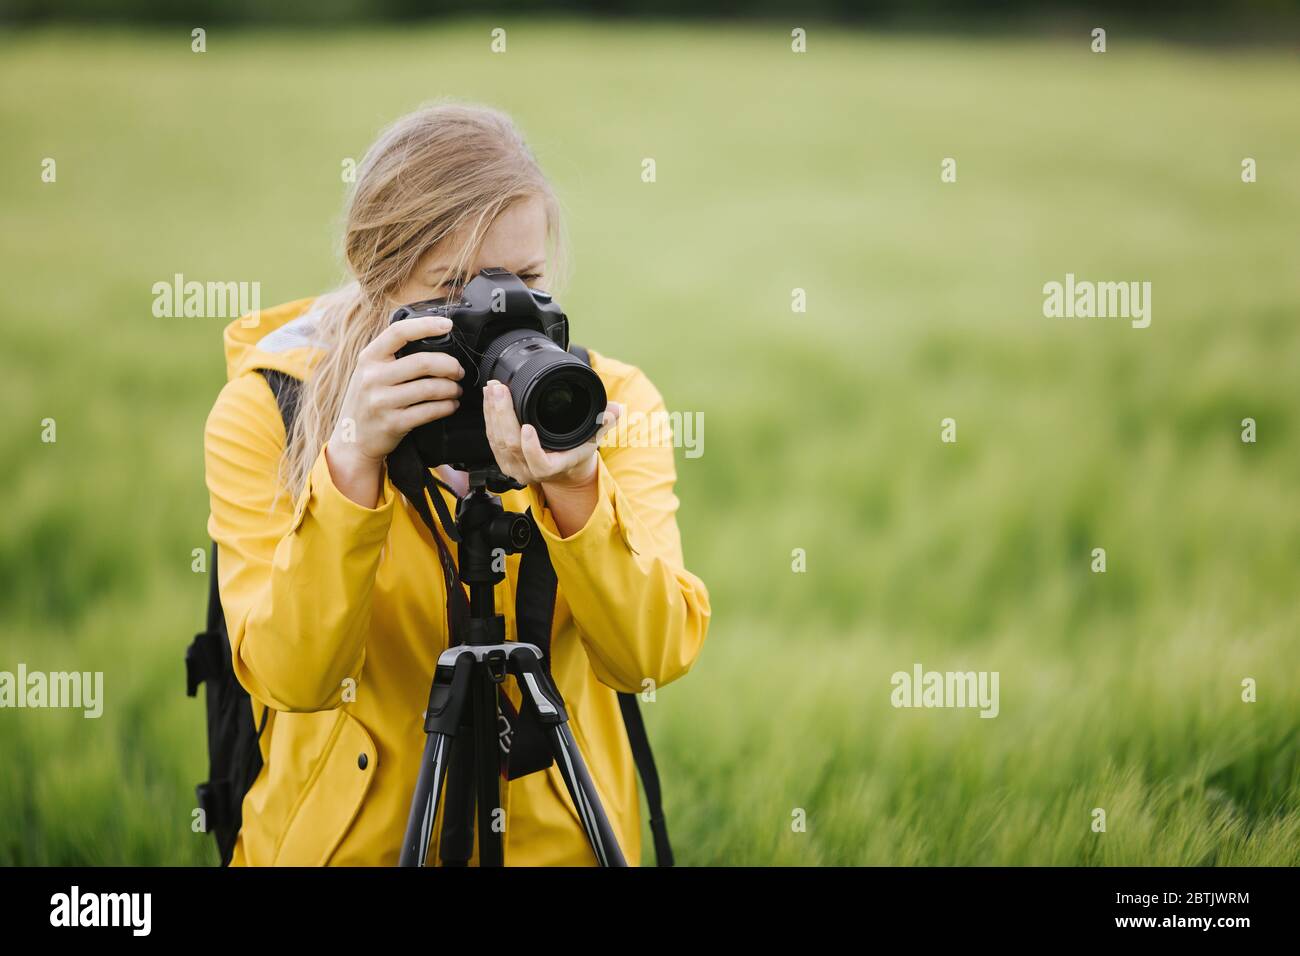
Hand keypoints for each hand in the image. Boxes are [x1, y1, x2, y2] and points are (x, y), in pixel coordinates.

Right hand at [325, 315, 464, 506]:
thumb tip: (431, 338)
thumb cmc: (368, 400)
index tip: (448, 325)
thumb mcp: (369, 372)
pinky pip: (430, 411)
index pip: (398, 332)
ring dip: (451, 388)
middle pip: (423, 362)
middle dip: (449, 365)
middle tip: (458, 370)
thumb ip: (391, 355)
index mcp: (368, 358)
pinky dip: (447, 407)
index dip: (426, 325)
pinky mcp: (394, 423)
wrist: (352, 440)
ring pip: (430, 388)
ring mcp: (382, 402)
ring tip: (456, 389)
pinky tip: (450, 405)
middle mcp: (373, 377)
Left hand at [482, 380, 621, 537]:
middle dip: (502, 415)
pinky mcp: (502, 459)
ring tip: (493, 388)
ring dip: (492, 412)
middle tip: (500, 390)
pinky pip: (492, 438)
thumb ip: (603, 423)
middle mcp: (529, 471)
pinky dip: (489, 416)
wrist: (564, 470)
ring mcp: (513, 466)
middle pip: (510, 445)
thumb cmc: (576, 452)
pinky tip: (490, 398)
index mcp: (552, 468)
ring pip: (497, 441)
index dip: (530, 448)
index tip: (527, 427)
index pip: (539, 463)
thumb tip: (615, 410)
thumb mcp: (593, 438)